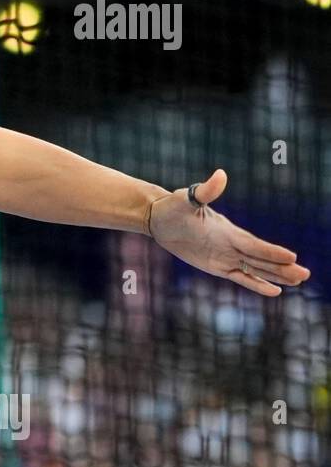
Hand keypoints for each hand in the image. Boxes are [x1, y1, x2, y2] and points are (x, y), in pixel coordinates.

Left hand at [147, 168, 310, 296]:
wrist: (160, 218)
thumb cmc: (173, 207)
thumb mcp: (187, 199)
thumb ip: (206, 191)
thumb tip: (220, 175)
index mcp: (228, 231)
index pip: (253, 245)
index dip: (270, 252)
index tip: (292, 257)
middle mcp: (231, 244)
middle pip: (261, 260)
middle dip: (283, 268)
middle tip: (306, 275)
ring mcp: (226, 256)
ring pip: (256, 269)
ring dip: (276, 276)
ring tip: (299, 280)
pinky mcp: (217, 266)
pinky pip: (240, 277)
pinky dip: (256, 284)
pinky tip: (274, 291)